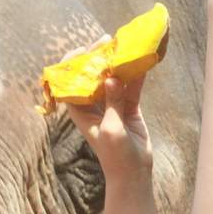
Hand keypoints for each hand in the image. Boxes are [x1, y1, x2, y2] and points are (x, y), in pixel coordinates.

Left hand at [64, 38, 152, 182]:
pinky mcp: (128, 108)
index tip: (81, 50)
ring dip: (118, 64)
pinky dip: (135, 78)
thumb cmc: (115, 154)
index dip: (72, 64)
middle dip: (97, 58)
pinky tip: (141, 64)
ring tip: (124, 46)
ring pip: (113, 79)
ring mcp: (112, 105)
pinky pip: (131, 88)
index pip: (71, 83)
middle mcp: (93, 105)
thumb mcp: (111, 128)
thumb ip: (111, 102)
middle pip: (93, 76)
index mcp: (80, 110)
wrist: (133, 172)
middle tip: (106, 41)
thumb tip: (112, 78)